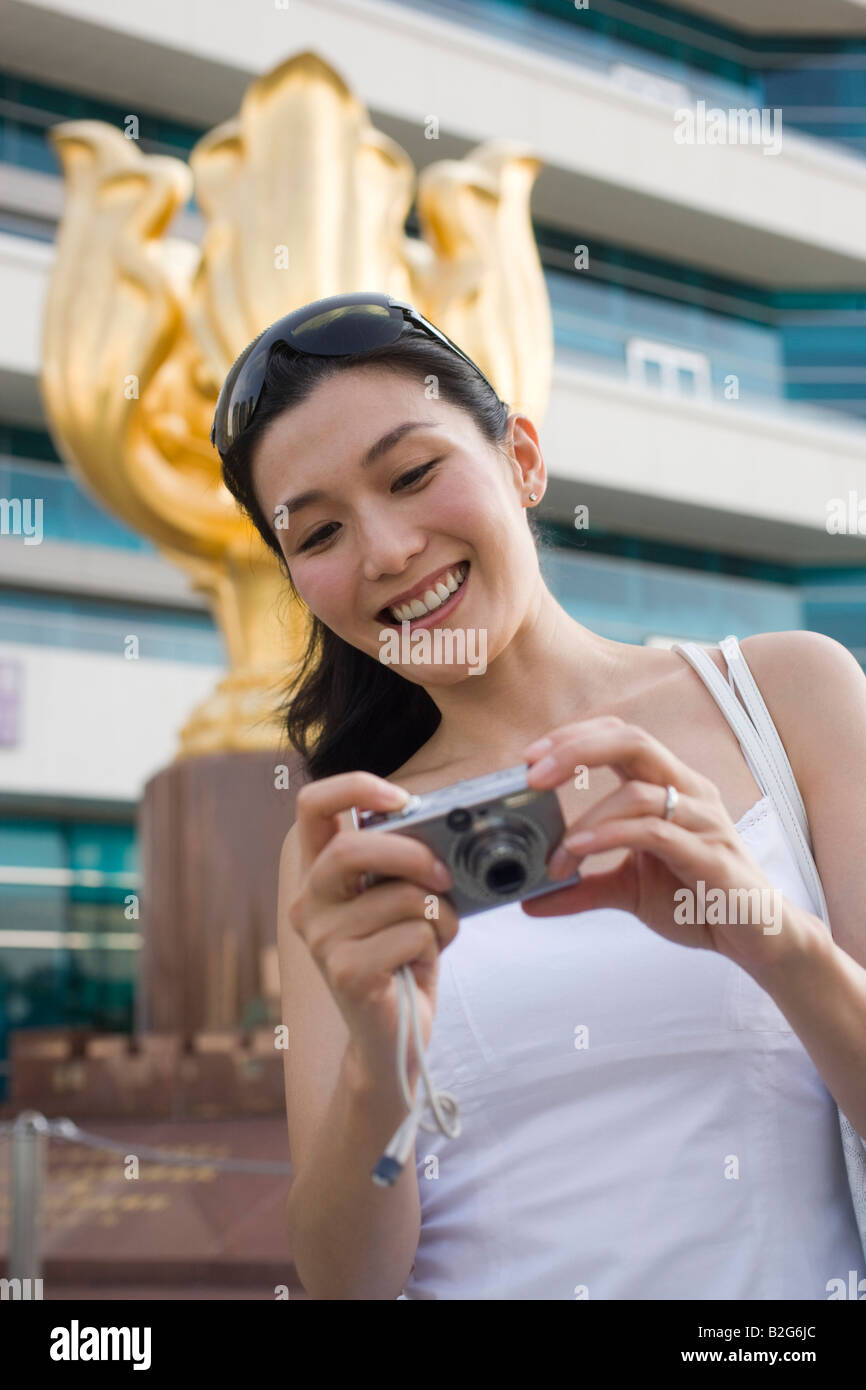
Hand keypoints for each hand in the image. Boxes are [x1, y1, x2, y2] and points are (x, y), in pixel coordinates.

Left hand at [520, 715, 797, 972]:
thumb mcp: (627, 891)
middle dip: (577, 749)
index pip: (621, 737)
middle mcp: (689, 792)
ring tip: (555, 855)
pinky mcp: (712, 857)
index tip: (531, 758)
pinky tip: (579, 850)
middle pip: (633, 741)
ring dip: (585, 821)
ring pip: (638, 793)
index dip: (576, 737)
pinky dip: (610, 836)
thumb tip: (529, 900)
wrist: (755, 939)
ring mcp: (704, 821)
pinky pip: (656, 832)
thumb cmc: (698, 901)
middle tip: (532, 775)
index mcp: (669, 787)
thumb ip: (581, 888)